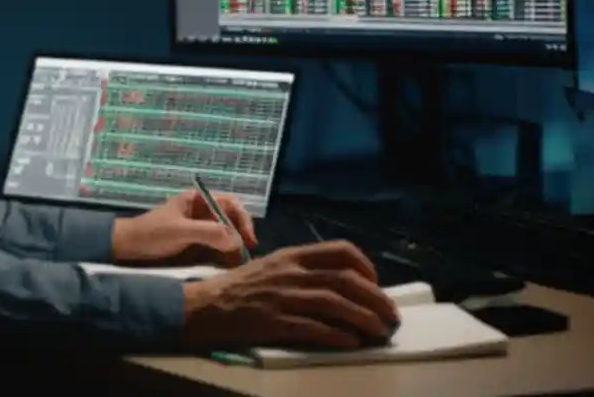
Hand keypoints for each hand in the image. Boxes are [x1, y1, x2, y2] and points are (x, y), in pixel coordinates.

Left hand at [110, 188, 257, 266]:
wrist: (127, 248)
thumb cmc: (151, 233)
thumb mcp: (180, 231)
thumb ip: (209, 233)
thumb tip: (236, 241)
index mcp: (199, 201)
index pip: (231, 204)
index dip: (243, 220)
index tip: (248, 239)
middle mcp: (202, 213)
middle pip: (231, 220)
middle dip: (241, 236)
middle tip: (246, 255)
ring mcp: (199, 229)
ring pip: (226, 235)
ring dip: (234, 248)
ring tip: (238, 264)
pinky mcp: (195, 244)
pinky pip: (216, 248)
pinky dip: (224, 256)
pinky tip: (227, 266)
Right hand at [180, 240, 398, 348]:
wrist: (202, 306)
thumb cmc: (237, 289)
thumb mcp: (270, 268)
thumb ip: (301, 271)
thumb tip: (338, 287)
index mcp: (291, 256)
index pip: (340, 251)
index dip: (366, 267)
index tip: (376, 284)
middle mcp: (291, 273)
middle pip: (345, 279)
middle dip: (375, 298)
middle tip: (390, 316)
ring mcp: (283, 297)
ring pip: (335, 303)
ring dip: (364, 318)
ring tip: (380, 332)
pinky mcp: (274, 322)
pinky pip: (314, 328)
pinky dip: (337, 335)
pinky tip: (352, 342)